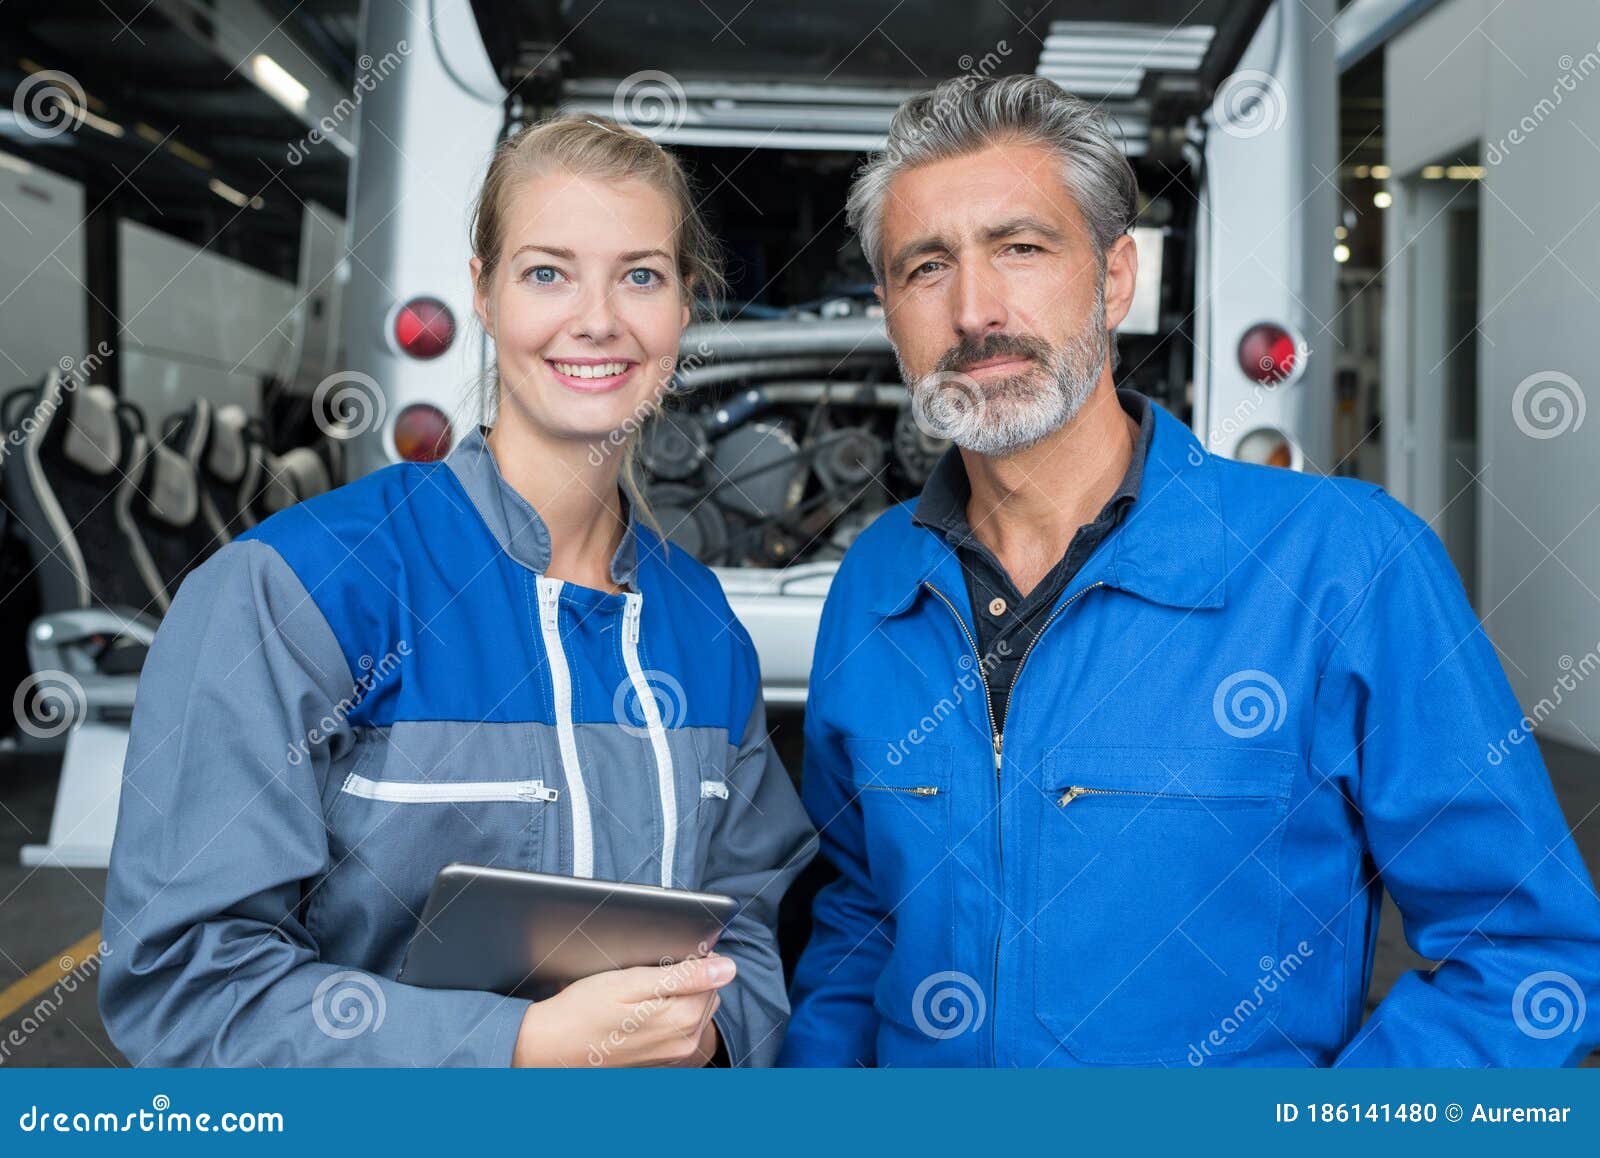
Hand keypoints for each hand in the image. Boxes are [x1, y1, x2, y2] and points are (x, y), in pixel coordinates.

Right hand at [511, 953, 734, 1066]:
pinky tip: (639, 1012)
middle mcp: (684, 1044)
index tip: (666, 956)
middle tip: (649, 973)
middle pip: (708, 995)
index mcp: (682, 1020)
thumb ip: (684, 977)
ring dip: (679, 997)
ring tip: (641, 993)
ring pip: (696, 1012)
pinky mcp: (661, 1062)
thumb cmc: (584, 1011)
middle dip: (689, 979)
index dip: (694, 959)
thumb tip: (728, 968)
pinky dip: (669, 1015)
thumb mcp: (631, 982)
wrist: (551, 1049)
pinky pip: (680, 1029)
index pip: (713, 977)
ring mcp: (673, 1057)